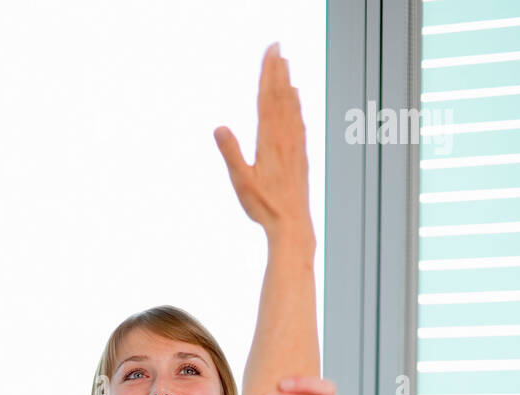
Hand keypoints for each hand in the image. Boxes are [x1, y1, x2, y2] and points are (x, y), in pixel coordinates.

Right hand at [213, 43, 312, 243]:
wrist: (293, 224)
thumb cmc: (264, 207)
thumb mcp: (241, 181)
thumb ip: (231, 153)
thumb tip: (219, 128)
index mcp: (269, 140)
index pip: (267, 98)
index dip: (267, 73)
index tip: (269, 51)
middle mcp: (285, 137)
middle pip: (281, 96)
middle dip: (278, 70)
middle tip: (277, 46)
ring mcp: (295, 145)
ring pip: (292, 106)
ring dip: (287, 83)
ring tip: (286, 64)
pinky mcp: (301, 156)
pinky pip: (299, 122)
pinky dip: (296, 105)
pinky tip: (296, 99)